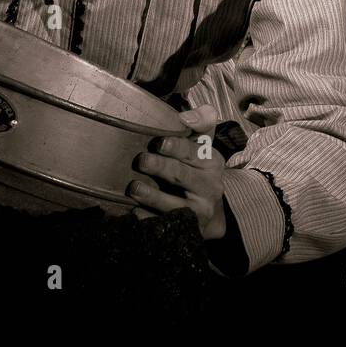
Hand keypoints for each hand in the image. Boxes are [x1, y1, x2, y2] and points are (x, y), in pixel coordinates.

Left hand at [128, 105, 226, 240]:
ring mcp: (198, 211)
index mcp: (211, 163)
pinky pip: (167, 225)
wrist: (212, 212)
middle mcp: (208, 187)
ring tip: (134, 188)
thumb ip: (201, 122)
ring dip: (152, 196)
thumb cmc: (198, 169)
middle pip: (182, 176)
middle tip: (141, 160)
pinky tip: (136, 212)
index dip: (176, 147)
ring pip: (174, 204)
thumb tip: (185, 117)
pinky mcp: (187, 229)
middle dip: (161, 168)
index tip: (159, 142)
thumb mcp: (204, 145)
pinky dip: (150, 219)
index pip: (194, 152)